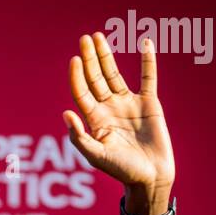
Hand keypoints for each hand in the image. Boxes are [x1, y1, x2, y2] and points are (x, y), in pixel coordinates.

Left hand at [63, 32, 174, 214]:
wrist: (150, 177)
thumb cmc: (122, 171)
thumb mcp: (97, 156)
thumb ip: (80, 137)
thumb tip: (65, 114)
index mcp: (95, 120)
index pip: (82, 92)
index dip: (77, 76)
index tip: (75, 59)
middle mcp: (109, 109)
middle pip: (96, 78)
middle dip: (90, 59)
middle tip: (85, 39)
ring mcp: (128, 104)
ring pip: (115, 74)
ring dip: (107, 56)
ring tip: (99, 37)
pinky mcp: (148, 103)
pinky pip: (148, 77)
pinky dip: (147, 60)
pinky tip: (145, 43)